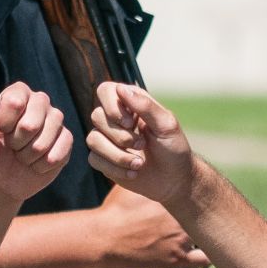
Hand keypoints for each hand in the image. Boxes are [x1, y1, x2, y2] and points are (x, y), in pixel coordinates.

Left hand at [0, 82, 72, 202]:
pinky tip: (35, 164)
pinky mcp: (66, 140)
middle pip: (31, 124)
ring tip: (22, 155)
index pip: (15, 101)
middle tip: (11, 146)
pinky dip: (41, 165)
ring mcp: (56, 120)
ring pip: (44, 141)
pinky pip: (58, 153)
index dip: (4, 123)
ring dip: (28, 156)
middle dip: (16, 143)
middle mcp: (40, 102)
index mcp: (18, 93)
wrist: (1, 180)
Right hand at [85, 82, 198, 205]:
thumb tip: (121, 88)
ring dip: (118, 155)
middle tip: (142, 145)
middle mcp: (115, 118)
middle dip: (121, 136)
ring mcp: (107, 139)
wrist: (173, 179)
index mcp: (130, 103)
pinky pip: (94, 159)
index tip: (131, 123)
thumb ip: (145, 106)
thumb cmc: (174, 148)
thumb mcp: (166, 125)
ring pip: (92, 140)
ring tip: (139, 163)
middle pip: (97, 116)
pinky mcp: (103, 159)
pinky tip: (133, 172)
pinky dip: (116, 168)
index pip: (105, 90)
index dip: (112, 106)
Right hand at [97, 185, 209, 267]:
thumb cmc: (116, 211)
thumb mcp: (130, 187)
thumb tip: (145, 163)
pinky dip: (207, 256)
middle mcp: (181, 218)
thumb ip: (145, 177)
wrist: (105, 238)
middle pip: (202, 214)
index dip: (194, 196)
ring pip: (205, 235)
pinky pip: (204, 260)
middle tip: (201, 214)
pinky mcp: (177, 259)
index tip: (193, 197)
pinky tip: (204, 250)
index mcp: (172, 200)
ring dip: (202, 233)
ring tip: (204, 231)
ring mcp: (181, 240)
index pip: (194, 195)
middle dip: (200, 214)